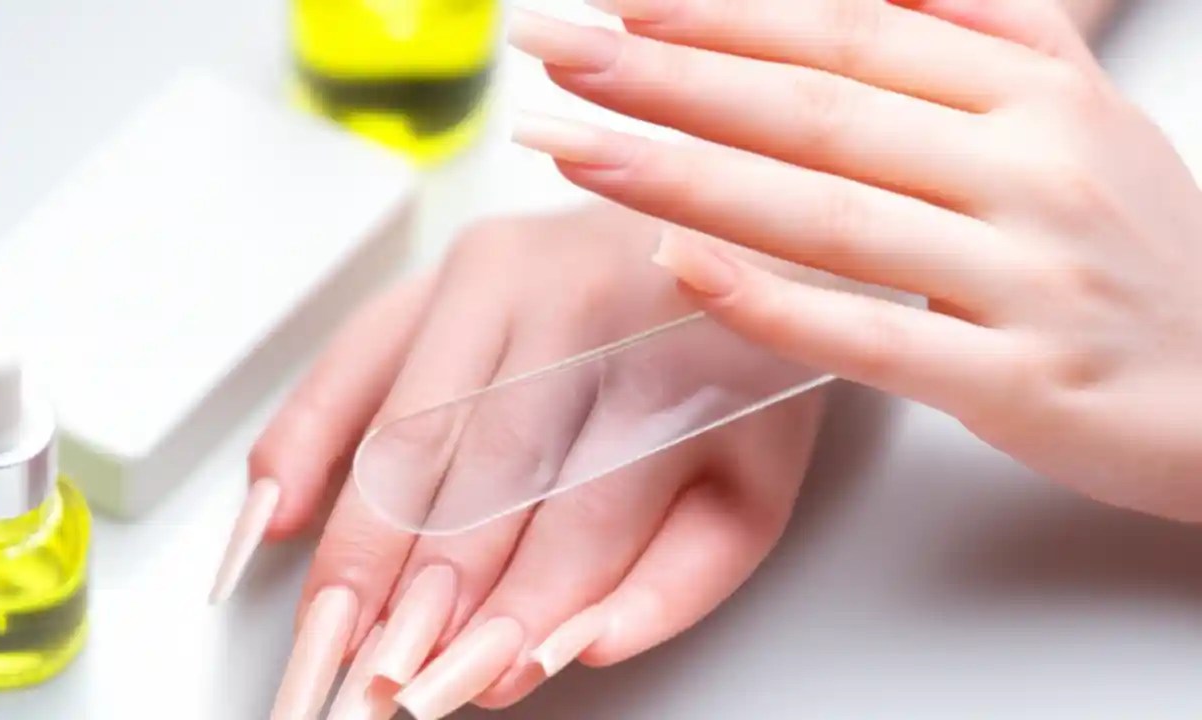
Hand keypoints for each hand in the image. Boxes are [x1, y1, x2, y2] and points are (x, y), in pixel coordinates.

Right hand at [214, 203, 824, 718]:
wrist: (725, 226)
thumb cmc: (736, 368)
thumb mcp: (751, 484)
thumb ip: (679, 579)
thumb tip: (576, 646)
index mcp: (672, 361)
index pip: (582, 513)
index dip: (521, 607)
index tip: (474, 679)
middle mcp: (577, 303)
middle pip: (477, 471)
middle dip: (418, 588)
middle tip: (372, 679)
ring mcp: (497, 274)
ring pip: (403, 425)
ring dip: (354, 538)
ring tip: (321, 630)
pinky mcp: (442, 268)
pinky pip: (351, 357)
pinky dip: (302, 437)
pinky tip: (275, 513)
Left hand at [508, 0, 1201, 521]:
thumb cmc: (1129, 242)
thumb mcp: (1071, 106)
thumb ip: (971, 28)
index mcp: (1034, 88)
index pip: (851, 30)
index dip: (725, 10)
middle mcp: (1029, 166)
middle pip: (817, 108)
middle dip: (668, 75)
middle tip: (553, 51)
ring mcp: (1023, 275)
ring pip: (829, 212)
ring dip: (684, 177)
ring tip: (572, 148)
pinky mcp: (1017, 381)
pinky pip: (873, 338)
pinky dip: (770, 304)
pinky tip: (678, 271)